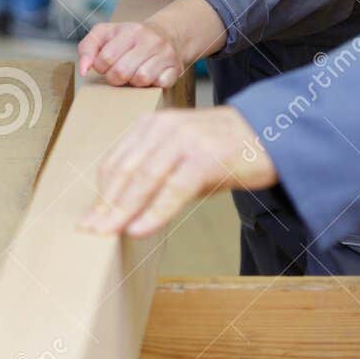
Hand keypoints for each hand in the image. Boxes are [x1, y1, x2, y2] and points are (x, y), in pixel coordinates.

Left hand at [77, 20, 182, 87]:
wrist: (168, 33)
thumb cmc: (130, 38)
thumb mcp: (105, 34)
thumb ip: (87, 48)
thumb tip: (83, 70)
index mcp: (130, 30)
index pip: (105, 59)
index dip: (101, 67)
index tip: (107, 64)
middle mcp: (150, 40)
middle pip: (121, 72)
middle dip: (115, 78)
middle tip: (119, 72)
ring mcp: (165, 53)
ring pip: (141, 80)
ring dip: (134, 82)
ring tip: (134, 73)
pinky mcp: (176, 67)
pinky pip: (160, 84)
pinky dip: (153, 85)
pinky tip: (151, 76)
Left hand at [80, 107, 276, 237]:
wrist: (270, 135)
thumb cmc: (224, 149)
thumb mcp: (182, 155)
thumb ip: (155, 173)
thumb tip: (126, 209)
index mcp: (153, 125)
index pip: (116, 161)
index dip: (101, 192)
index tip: (89, 216)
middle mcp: (165, 128)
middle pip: (125, 172)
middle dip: (105, 205)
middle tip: (89, 230)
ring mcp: (185, 141)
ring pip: (144, 180)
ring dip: (122, 210)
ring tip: (106, 233)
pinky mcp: (205, 158)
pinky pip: (173, 190)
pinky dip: (154, 212)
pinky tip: (139, 229)